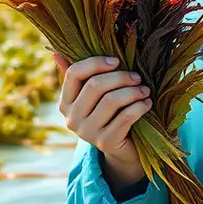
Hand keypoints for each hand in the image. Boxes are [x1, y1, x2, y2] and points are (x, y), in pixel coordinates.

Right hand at [53, 52, 150, 185]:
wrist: (122, 150)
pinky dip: (139, 106)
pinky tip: (147, 103)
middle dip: (121, 77)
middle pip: (95, 86)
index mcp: (65, 102)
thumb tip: (55, 53)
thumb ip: (77, 75)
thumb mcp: (92, 96)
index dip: (96, 62)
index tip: (117, 60)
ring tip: (145, 90)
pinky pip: (125, 117)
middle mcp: (71, 118)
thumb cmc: (108, 115)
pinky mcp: (105, 142)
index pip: (74, 73)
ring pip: (111, 100)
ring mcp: (87, 133)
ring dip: (133, 91)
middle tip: (138, 77)